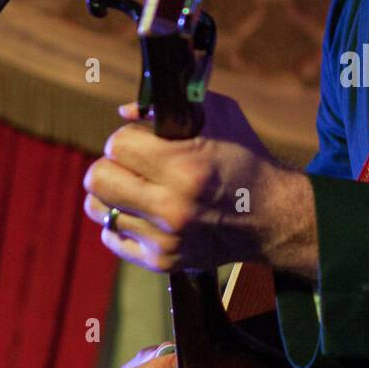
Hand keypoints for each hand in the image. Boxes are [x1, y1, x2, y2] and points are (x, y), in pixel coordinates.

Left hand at [82, 89, 298, 273]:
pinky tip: (143, 212)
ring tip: (137, 187)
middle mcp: (172, 207)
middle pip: (97, 179)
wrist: (271, 217)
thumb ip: (172, 106)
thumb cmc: (244, 159)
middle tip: (131, 164)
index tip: (142, 140)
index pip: (117, 145)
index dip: (128, 137)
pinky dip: (122, 222)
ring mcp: (165, 238)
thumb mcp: (220, 117)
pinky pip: (112, 237)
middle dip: (111, 165)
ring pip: (99, 208)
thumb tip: (124, 113)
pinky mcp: (162, 261)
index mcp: (186, 168)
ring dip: (114, 193)